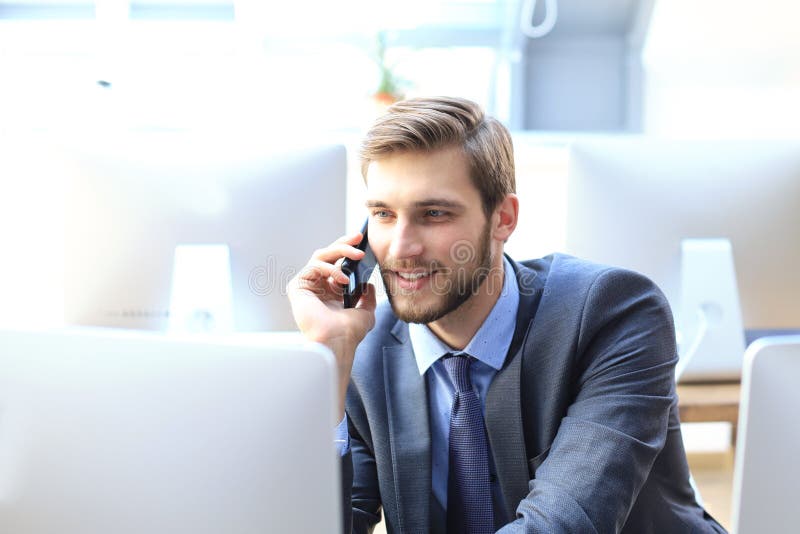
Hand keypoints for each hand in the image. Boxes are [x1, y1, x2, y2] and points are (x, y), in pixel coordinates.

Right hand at [287, 232, 377, 417]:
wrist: (338, 340)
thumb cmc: (349, 332)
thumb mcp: (366, 311)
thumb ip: (367, 297)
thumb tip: (368, 285)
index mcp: (331, 293)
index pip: (338, 264)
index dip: (348, 251)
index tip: (362, 241)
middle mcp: (318, 288)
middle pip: (328, 256)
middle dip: (344, 244)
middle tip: (358, 237)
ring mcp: (307, 286)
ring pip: (320, 256)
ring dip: (340, 251)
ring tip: (356, 256)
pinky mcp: (298, 286)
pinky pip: (313, 266)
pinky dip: (329, 268)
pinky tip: (341, 278)